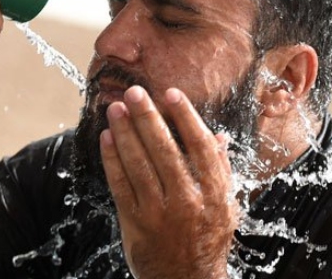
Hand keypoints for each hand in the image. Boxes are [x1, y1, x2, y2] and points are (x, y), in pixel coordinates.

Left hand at [100, 86, 236, 278]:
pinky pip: (121, 185)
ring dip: (125, 133)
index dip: (185, 117)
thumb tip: (219, 137)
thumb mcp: (225, 207)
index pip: (200, 146)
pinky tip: (106, 138)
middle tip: (134, 92)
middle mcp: (188, 201)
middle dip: (147, 117)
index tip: (171, 94)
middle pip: (165, 150)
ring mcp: (159, 213)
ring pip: (139, 165)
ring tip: (115, 109)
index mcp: (214, 193)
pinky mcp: (135, 223)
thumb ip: (220, 171)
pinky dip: (112, 160)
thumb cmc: (208, 239)